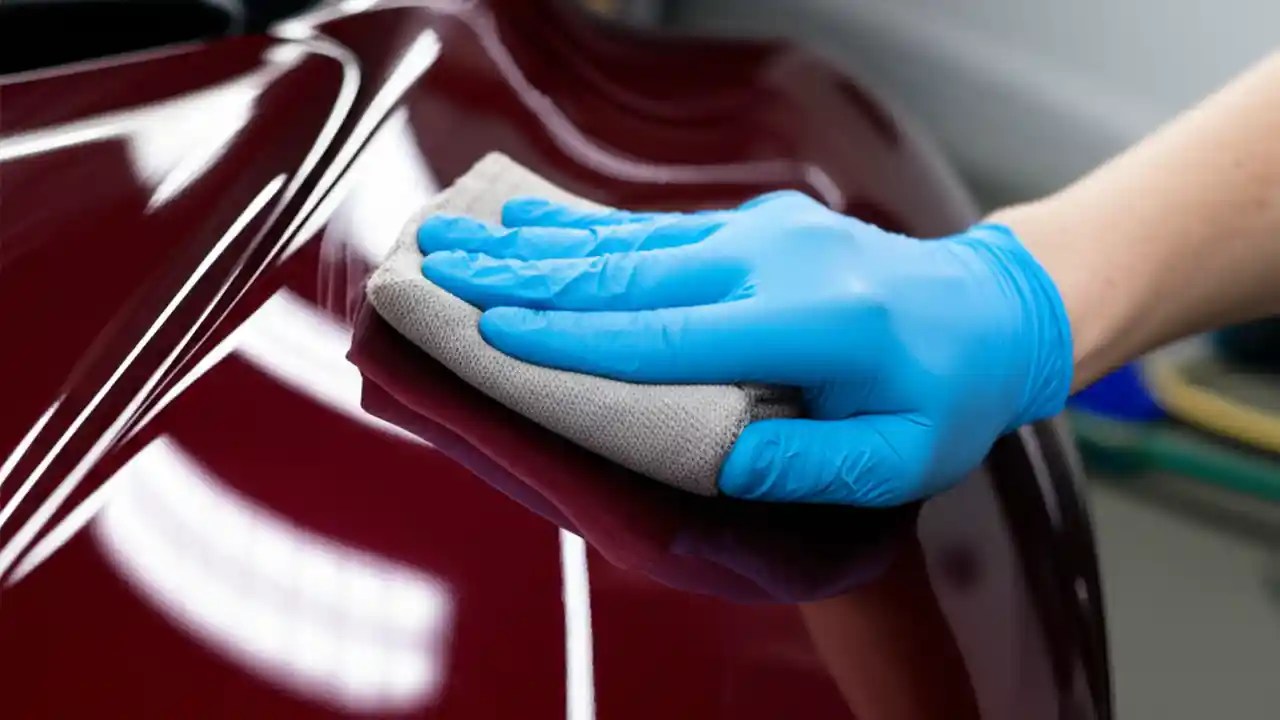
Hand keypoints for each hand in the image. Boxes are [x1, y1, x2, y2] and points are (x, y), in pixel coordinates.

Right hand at [417, 191, 1071, 505]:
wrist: (989, 308)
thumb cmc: (944, 392)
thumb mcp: (897, 456)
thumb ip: (806, 464)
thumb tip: (715, 465)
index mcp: (811, 319)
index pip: (666, 334)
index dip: (575, 336)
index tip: (495, 330)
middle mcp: (775, 260)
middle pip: (628, 270)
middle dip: (525, 272)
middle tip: (441, 265)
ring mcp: (762, 232)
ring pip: (630, 239)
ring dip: (540, 241)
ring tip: (462, 235)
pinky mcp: (753, 225)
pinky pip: (655, 231)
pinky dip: (586, 231)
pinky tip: (532, 223)